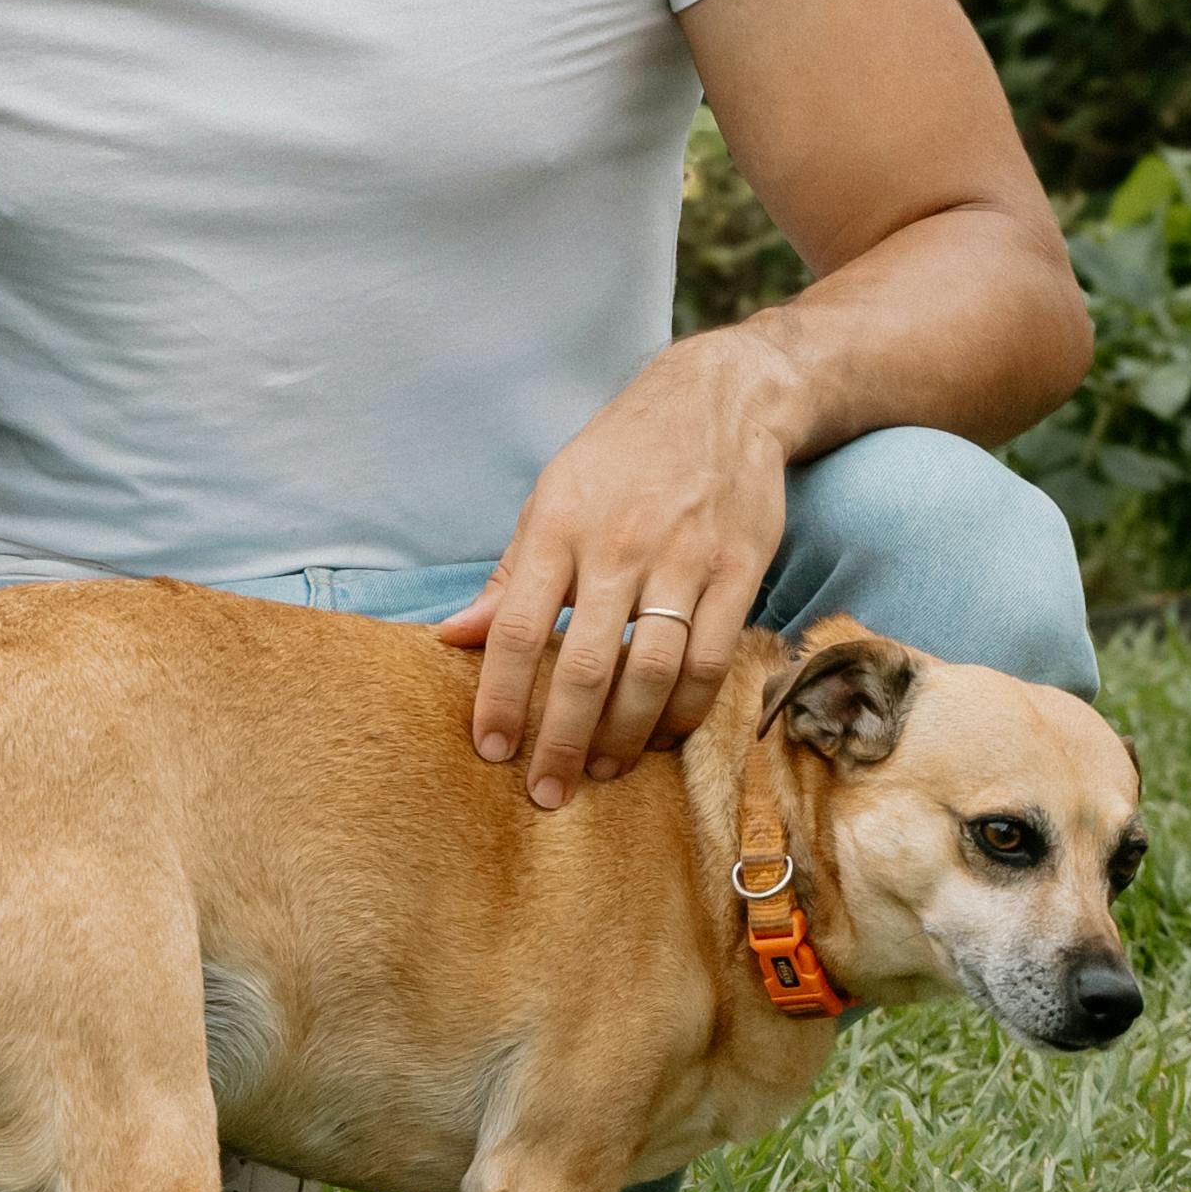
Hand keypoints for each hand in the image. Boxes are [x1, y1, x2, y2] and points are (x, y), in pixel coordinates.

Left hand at [443, 332, 803, 809]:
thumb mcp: (551, 498)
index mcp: (559, 526)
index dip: (499, 696)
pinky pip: (714, 659)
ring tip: (601, 772)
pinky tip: (664, 736)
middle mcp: (618, 545)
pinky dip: (689, 710)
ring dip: (624, 735)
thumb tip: (450, 638)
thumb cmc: (619, 458)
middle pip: (583, 665)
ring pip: (651, 671)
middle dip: (560, 740)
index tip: (490, 748)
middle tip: (545, 791)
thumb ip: (508, 577)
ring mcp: (685, 559)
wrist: (718, 400)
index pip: (516, 627)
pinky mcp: (741, 570)